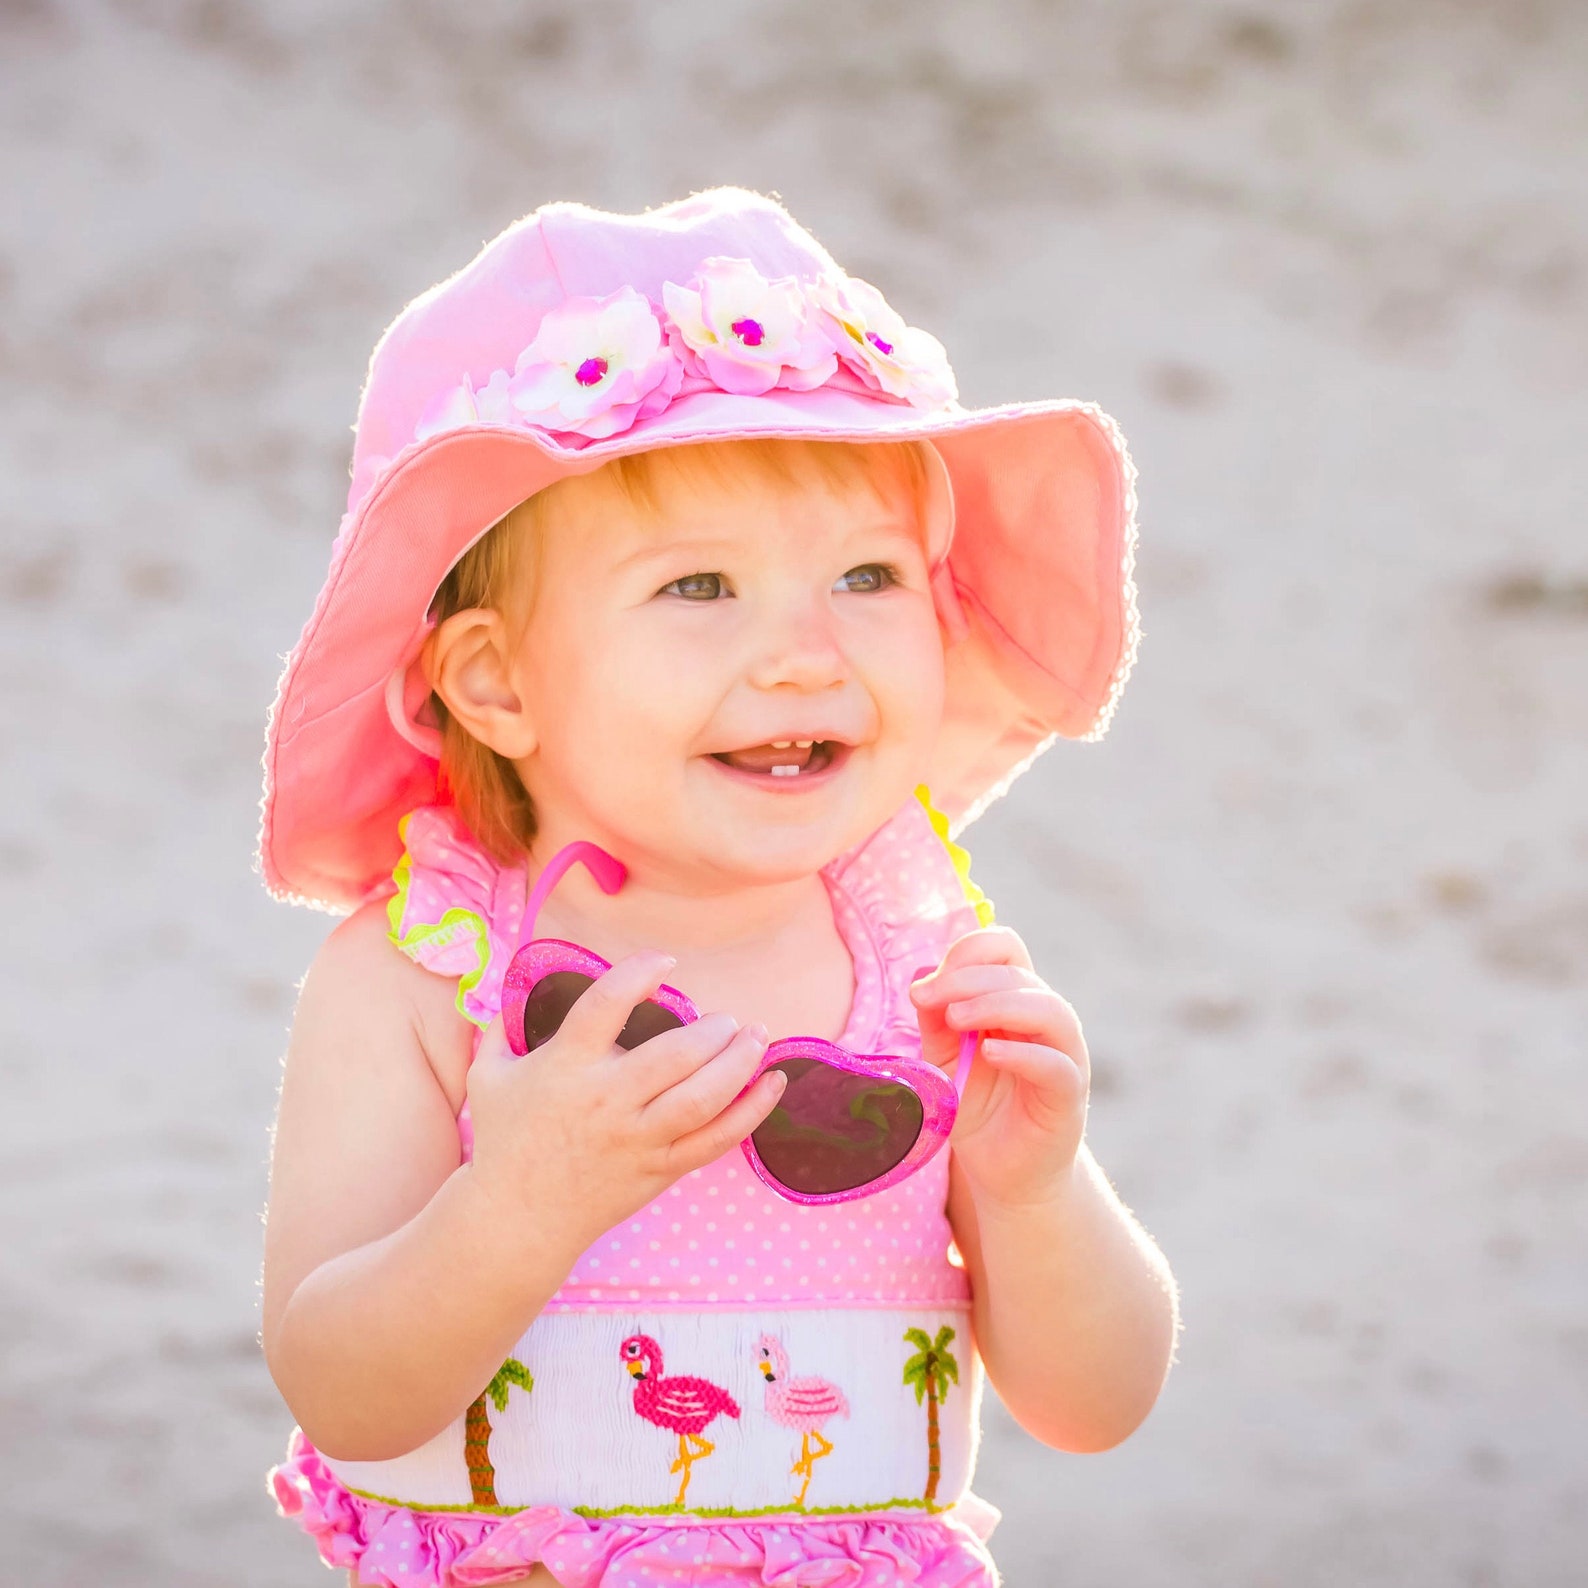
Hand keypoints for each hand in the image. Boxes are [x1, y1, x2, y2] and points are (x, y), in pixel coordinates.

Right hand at [465, 951, 785, 1249]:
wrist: (516, 1220)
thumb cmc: (505, 1142)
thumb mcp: (488, 1078)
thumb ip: (499, 1026)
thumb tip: (510, 982)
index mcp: (565, 1067)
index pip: (605, 1005)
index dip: (639, 974)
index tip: (664, 963)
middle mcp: (607, 1100)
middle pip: (673, 1055)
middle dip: (711, 1029)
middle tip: (724, 1019)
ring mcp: (637, 1138)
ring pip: (703, 1097)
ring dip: (739, 1061)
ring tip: (755, 1036)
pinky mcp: (660, 1170)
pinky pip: (716, 1140)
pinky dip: (752, 1111)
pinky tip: (774, 1083)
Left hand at [910, 928, 1088, 1209]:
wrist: (1003, 1171)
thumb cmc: (976, 1107)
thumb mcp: (942, 1058)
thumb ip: (934, 1019)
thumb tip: (922, 977)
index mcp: (1014, 1000)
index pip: (1004, 948)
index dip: (966, 954)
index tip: (925, 987)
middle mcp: (1044, 1020)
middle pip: (1019, 974)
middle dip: (967, 979)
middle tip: (927, 999)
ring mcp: (1063, 1055)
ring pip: (1049, 1009)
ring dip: (998, 1005)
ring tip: (956, 1019)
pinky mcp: (1068, 1096)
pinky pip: (1057, 1065)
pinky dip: (1024, 1054)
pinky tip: (990, 1054)